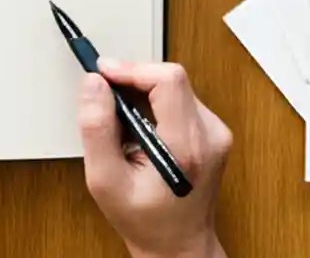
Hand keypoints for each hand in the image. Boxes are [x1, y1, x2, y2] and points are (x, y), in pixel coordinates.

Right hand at [78, 60, 230, 257]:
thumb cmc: (145, 220)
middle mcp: (209, 135)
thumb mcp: (105, 181)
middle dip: (133, 81)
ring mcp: (216, 132)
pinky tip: (142, 130)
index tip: (104, 72)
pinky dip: (155, 104)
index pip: (168, 81)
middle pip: (171, 78)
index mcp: (186, 147)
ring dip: (143, 94)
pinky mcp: (213, 131)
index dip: (132, 68)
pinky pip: (181, 99)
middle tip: (107, 101)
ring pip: (175, 86)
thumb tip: (93, 85)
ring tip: (124, 126)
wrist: (179, 245)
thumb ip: (96, 129)